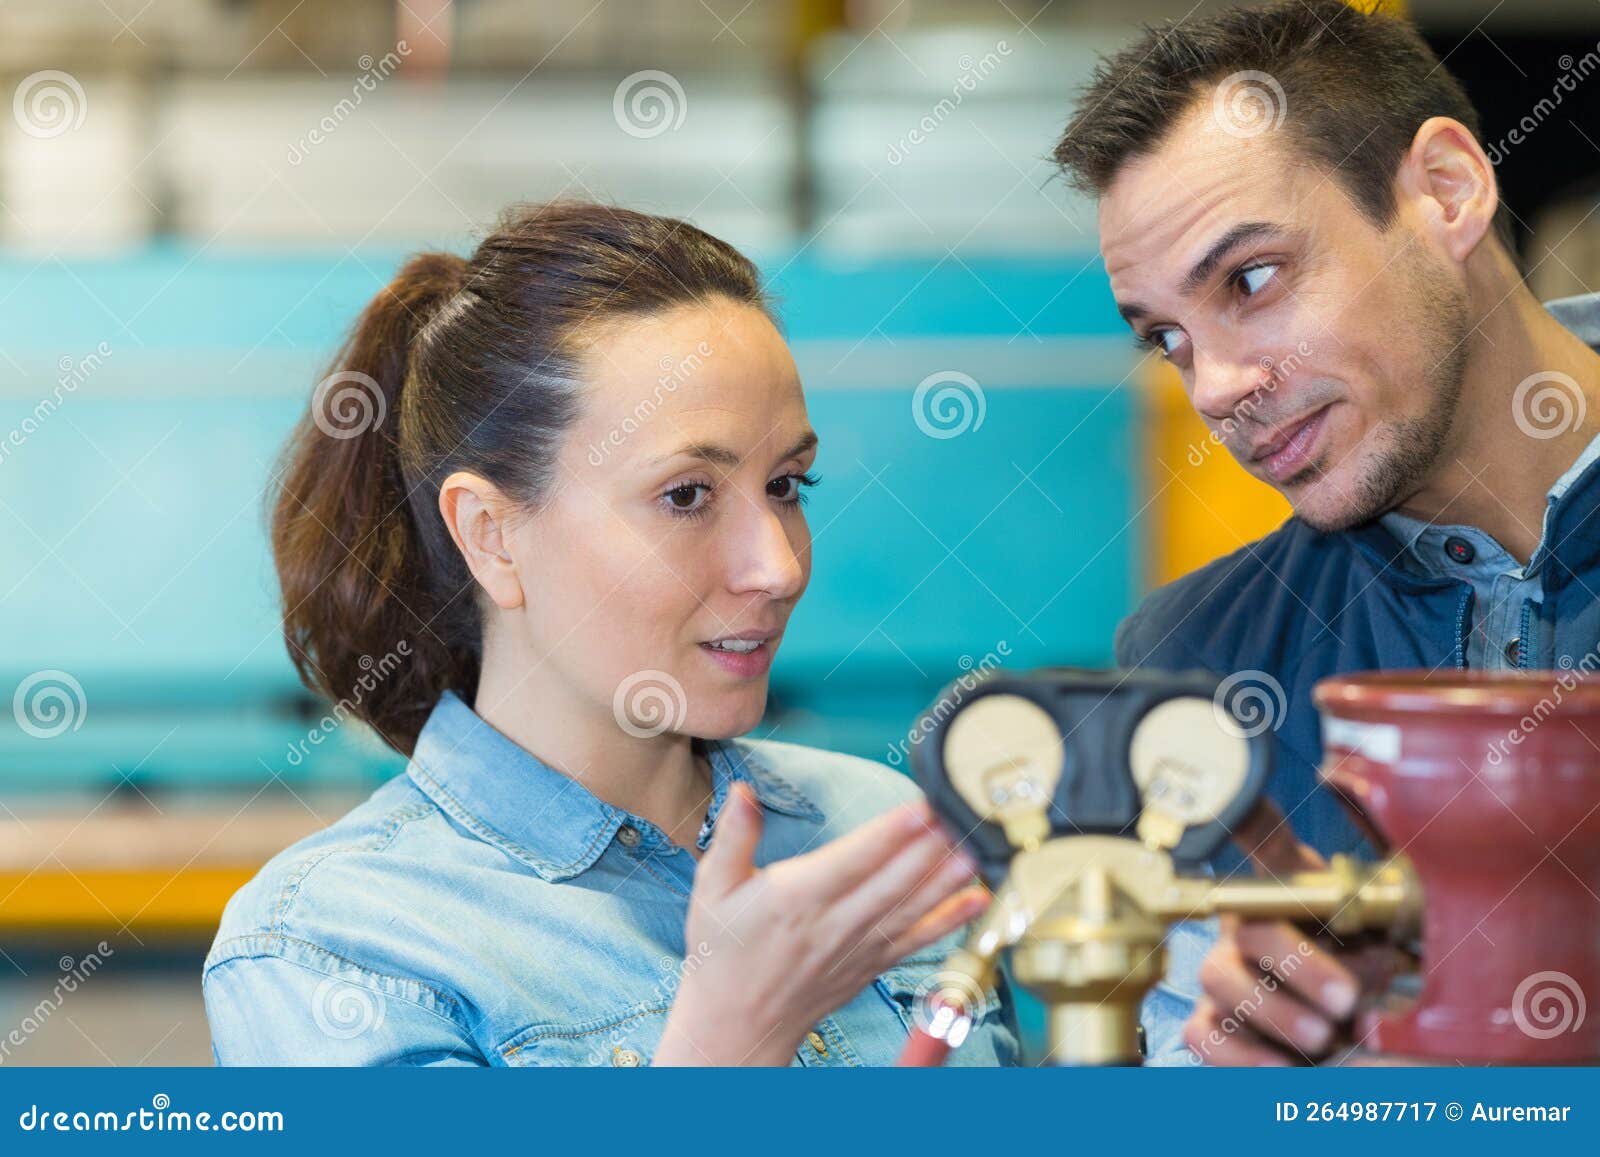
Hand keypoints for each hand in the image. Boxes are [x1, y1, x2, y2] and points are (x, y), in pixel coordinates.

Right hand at [653, 782, 987, 1065]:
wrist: (736, 1022)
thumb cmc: (723, 951)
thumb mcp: (712, 888)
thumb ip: (732, 837)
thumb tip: (742, 793)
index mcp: (796, 898)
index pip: (852, 860)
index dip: (889, 834)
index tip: (920, 807)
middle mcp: (832, 923)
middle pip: (892, 881)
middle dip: (931, 847)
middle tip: (963, 814)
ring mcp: (856, 948)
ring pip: (910, 909)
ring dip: (948, 879)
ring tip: (979, 849)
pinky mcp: (870, 966)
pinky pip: (915, 941)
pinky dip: (948, 921)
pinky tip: (976, 900)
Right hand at [1183, 800, 1406, 1065]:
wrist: (1344, 1046)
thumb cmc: (1360, 989)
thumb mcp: (1382, 952)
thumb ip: (1384, 939)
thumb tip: (1392, 942)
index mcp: (1289, 898)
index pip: (1265, 845)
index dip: (1255, 822)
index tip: (1253, 796)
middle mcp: (1246, 929)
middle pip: (1248, 926)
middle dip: (1300, 966)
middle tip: (1347, 1001)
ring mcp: (1222, 976)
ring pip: (1219, 977)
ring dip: (1274, 1011)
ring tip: (1324, 1038)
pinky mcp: (1210, 1026)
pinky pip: (1202, 1034)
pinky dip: (1241, 1054)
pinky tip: (1283, 1067)